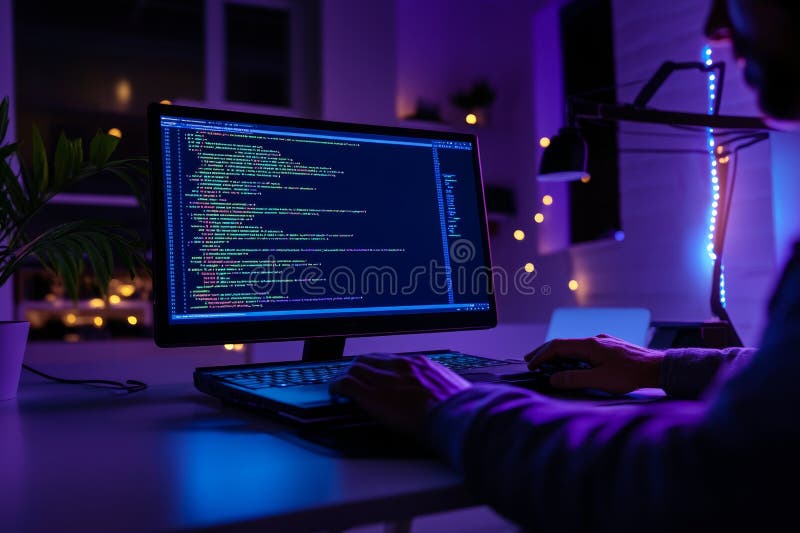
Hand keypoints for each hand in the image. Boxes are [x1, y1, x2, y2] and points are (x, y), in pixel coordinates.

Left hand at [329, 353, 471, 433]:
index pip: (387, 359)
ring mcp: (385, 379)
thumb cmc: (458, 408)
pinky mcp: (372, 395)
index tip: (372, 372)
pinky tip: (335, 392)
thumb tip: (437, 392)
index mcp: (418, 363)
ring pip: (354, 368)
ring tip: (340, 385)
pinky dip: (337, 386)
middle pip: (367, 359)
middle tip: (351, 377)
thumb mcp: (449, 387)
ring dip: (345, 376)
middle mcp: (399, 366)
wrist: (455, 416)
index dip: (375, 365)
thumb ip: (436, 384)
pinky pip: (346, 384)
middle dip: (357, 368)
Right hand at [524, 334, 664, 394]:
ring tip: (548, 363)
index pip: (557, 346)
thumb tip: (552, 379)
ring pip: (575, 346)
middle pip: (564, 343)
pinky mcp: (611, 348)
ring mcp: (603, 342)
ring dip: (559, 354)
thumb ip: (574, 379)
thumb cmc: (630, 374)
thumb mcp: (599, 380)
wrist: (657, 367)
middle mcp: (594, 339)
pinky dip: (572, 355)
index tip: (531, 365)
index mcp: (589, 345)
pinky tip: (574, 363)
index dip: (542, 356)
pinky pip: (585, 349)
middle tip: (530, 360)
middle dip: (545, 352)